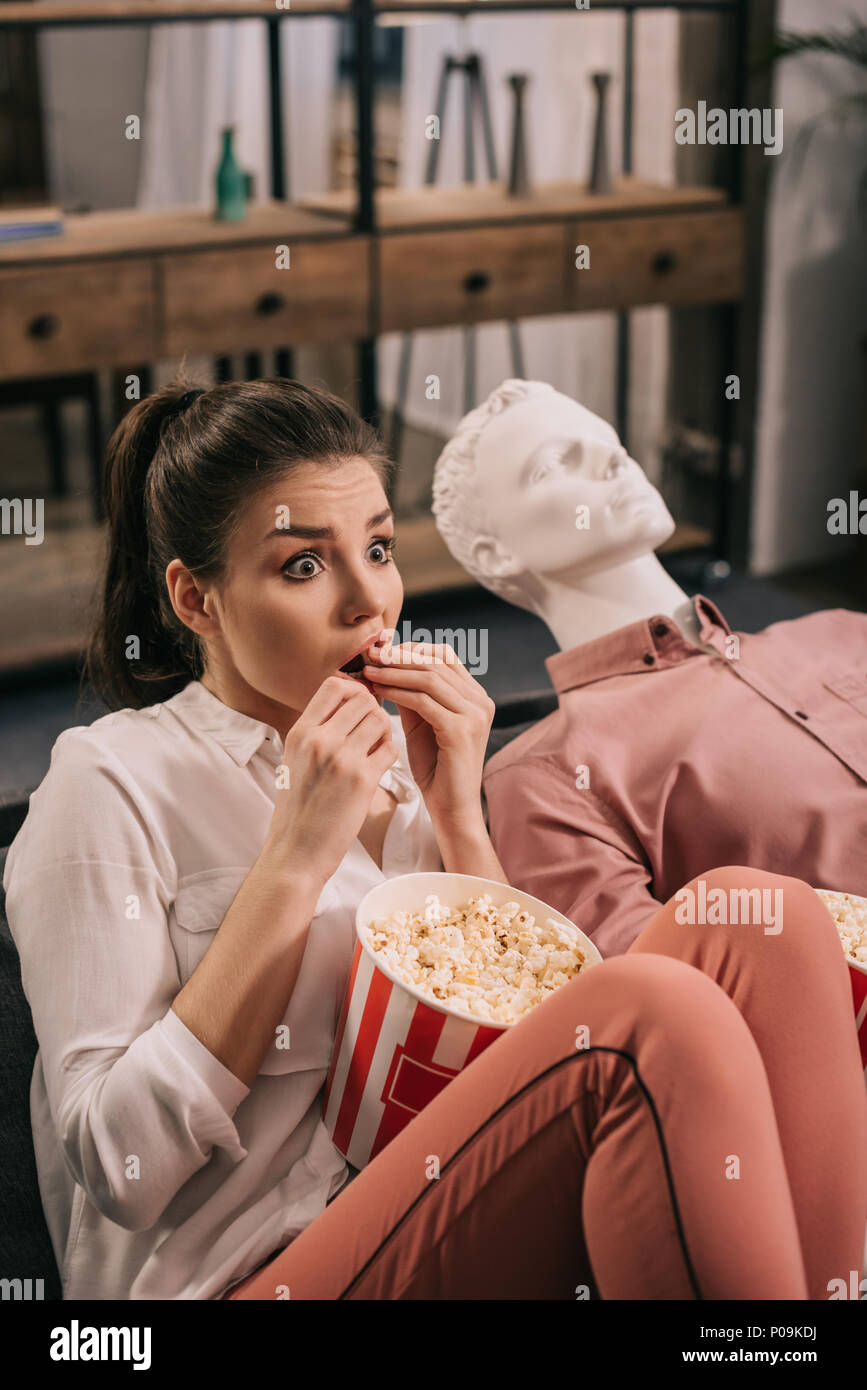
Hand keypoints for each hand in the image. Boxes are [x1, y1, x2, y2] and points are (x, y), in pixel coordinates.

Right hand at [264, 675, 397, 883]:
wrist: (296, 851)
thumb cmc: (297, 809)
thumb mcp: (294, 760)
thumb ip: (316, 732)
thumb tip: (344, 705)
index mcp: (299, 732)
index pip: (334, 685)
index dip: (354, 690)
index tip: (358, 707)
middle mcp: (318, 740)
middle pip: (362, 698)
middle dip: (373, 711)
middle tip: (370, 732)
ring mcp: (341, 759)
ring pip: (380, 719)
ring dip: (383, 731)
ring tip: (374, 750)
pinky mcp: (362, 780)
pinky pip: (390, 748)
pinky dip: (389, 753)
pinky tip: (378, 767)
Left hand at [362, 638, 494, 833]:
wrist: (451, 807)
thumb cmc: (435, 768)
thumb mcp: (420, 723)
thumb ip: (410, 694)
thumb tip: (386, 664)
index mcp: (475, 696)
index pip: (444, 655)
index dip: (411, 648)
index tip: (382, 649)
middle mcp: (480, 701)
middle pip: (435, 662)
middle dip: (398, 656)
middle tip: (370, 654)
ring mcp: (474, 715)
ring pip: (428, 678)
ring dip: (394, 672)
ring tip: (369, 671)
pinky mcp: (462, 730)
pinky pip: (423, 701)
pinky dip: (397, 692)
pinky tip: (378, 691)